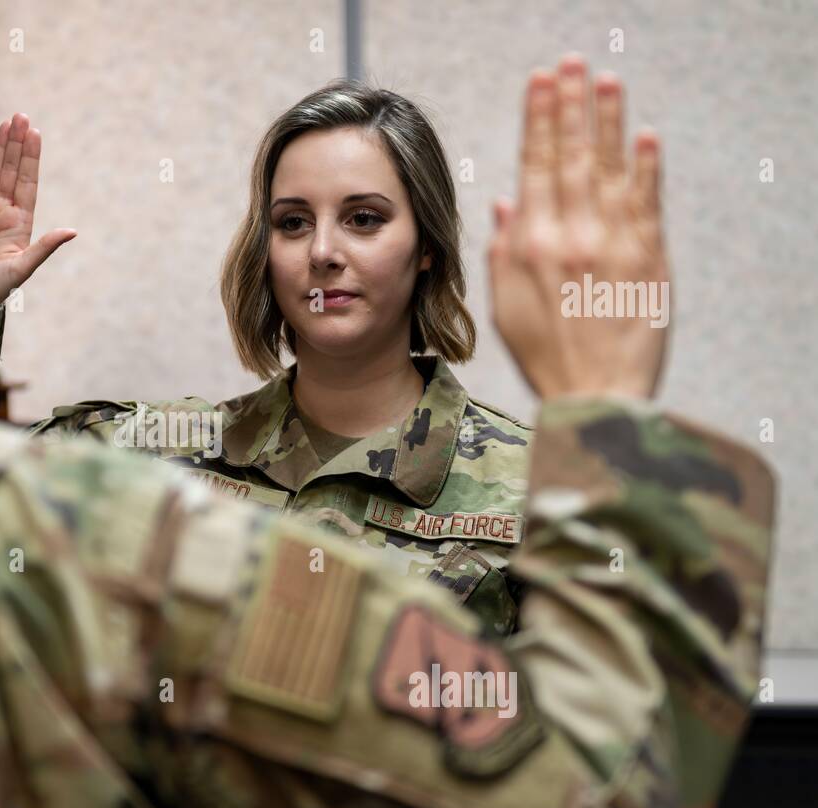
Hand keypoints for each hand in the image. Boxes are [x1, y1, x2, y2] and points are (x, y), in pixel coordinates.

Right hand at [0, 113, 75, 312]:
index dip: (31, 158)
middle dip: (16, 144)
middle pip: (10, 171)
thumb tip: (72, 231)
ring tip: (5, 124)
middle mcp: (3, 211)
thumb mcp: (23, 268)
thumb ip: (45, 247)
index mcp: (21, 221)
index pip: (27, 182)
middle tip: (21, 116)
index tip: (35, 133)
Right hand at [489, 55, 670, 400]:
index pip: (535, 167)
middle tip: (570, 64)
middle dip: (570, 105)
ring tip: (606, 82)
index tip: (540, 83)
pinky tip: (645, 136)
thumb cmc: (545, 357)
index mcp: (531, 247)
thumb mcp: (506, 308)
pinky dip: (647, 166)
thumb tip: (507, 206)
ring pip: (610, 168)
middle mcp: (572, 237)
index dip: (539, 120)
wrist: (596, 395)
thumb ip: (504, 253)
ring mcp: (614, 245)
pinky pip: (647, 202)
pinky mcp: (650, 259)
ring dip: (609, 121)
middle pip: (572, 156)